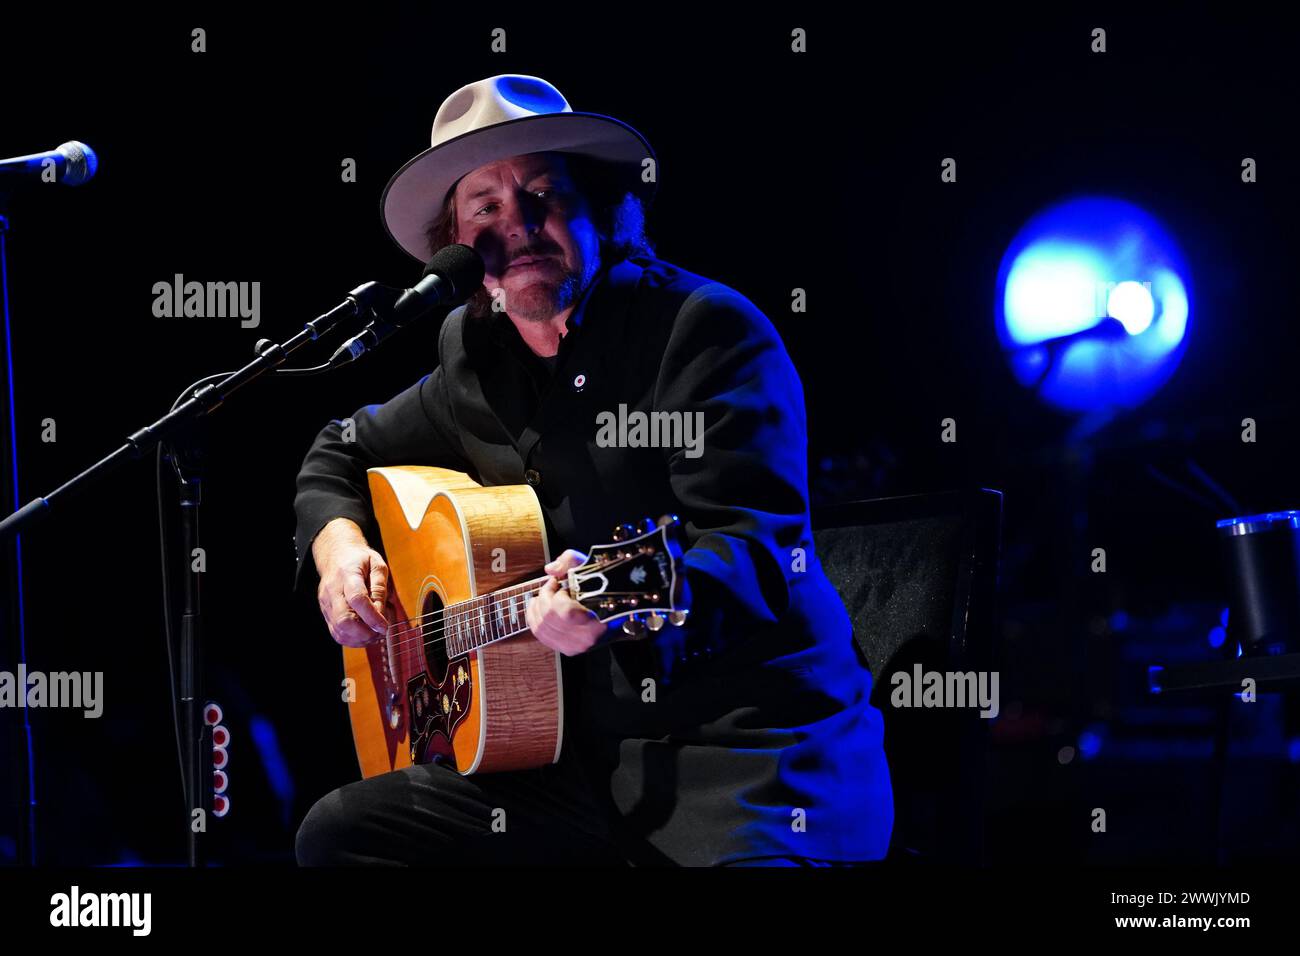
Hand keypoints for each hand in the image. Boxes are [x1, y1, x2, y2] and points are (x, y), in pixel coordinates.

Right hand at [312, 518, 389, 646]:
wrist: (336, 556)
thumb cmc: (360, 560)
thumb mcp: (377, 564)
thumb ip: (380, 587)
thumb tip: (381, 611)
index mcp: (348, 575)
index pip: (357, 599)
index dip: (372, 617)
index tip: (385, 626)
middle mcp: (333, 591)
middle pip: (344, 620)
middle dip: (365, 633)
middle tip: (381, 632)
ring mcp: (326, 604)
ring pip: (339, 631)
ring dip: (360, 639)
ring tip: (375, 633)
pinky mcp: (325, 613)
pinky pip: (337, 633)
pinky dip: (352, 639)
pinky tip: (365, 634)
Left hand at [526, 549, 607, 655]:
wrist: (617, 610)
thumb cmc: (604, 586)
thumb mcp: (592, 565)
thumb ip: (571, 560)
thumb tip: (551, 570)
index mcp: (599, 618)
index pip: (566, 611)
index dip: (556, 594)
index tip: (560, 583)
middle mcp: (587, 638)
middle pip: (549, 618)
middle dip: (544, 597)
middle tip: (552, 586)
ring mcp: (576, 646)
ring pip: (541, 628)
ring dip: (537, 608)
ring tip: (545, 596)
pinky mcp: (568, 649)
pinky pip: (541, 636)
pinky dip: (534, 620)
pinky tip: (538, 607)